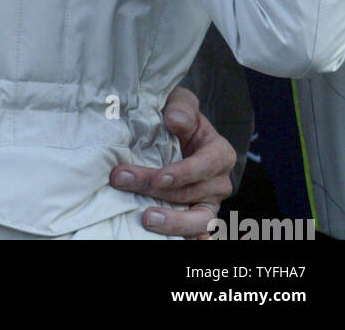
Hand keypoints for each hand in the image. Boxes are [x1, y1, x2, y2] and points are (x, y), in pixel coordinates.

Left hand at [109, 86, 234, 238]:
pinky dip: (191, 238)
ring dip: (173, 222)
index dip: (183, 173)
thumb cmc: (178, 115)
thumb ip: (182, 108)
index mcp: (219, 153)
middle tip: (125, 182)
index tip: (159, 178)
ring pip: (199, 220)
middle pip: (192, 192)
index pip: (205, 165)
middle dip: (156, 189)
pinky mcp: (197, 215)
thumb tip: (175, 121)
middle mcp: (219, 181)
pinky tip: (176, 242)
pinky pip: (199, 232)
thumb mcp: (181, 103)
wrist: (174, 130)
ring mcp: (209, 202)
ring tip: (147, 219)